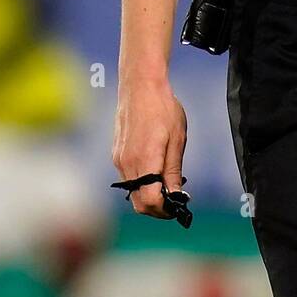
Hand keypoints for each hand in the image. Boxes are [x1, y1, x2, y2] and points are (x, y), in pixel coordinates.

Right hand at [112, 75, 187, 218]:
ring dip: (150, 195)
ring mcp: (119, 160)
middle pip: (139, 203)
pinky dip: (142, 183)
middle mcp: (126, 164)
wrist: (140, 86)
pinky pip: (129, 178)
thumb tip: (177, 197)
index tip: (179, 207)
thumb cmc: (163, 108)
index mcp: (144, 161)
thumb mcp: (177, 140)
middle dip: (158, 208)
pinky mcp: (116, 154)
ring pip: (133, 192)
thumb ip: (173, 172)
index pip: (150, 202)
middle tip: (175, 202)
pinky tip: (156, 171)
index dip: (166, 210)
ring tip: (169, 184)